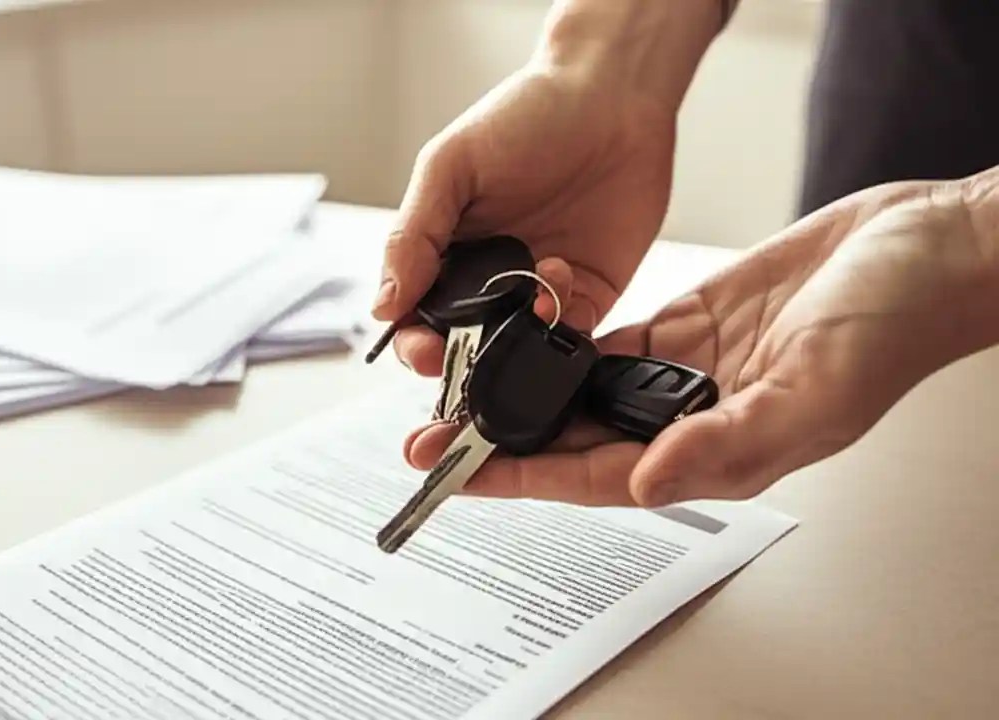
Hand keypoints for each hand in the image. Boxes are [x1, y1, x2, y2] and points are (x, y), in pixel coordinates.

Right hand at [371, 1, 721, 375]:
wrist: (612, 94)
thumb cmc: (525, 116)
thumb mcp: (449, 166)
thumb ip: (413, 236)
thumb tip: (383, 306)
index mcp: (443, 253)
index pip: (416, 318)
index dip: (414, 343)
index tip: (424, 348)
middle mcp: (487, 281)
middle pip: (463, 347)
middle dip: (463, 359)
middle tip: (469, 350)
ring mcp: (537, 291)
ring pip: (517, 351)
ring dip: (518, 340)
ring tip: (532, 295)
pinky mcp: (589, 294)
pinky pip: (570, 336)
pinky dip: (563, 328)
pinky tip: (562, 277)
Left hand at [405, 168, 998, 506]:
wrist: (926, 246)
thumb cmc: (896, 323)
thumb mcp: (815, 388)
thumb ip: (728, 440)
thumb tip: (649, 481)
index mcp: (721, 450)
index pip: (598, 477)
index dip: (524, 479)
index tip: (459, 473)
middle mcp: (695, 417)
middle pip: (577, 439)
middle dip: (504, 439)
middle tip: (432, 433)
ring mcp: (690, 370)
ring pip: (586, 393)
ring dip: (525, 391)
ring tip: (459, 387)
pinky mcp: (692, 323)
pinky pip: (613, 343)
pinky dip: (567, 342)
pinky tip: (524, 337)